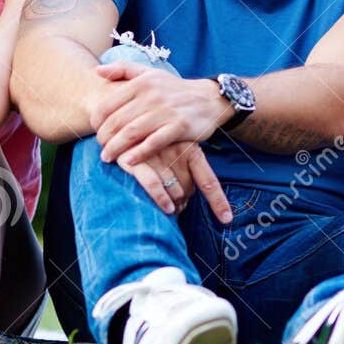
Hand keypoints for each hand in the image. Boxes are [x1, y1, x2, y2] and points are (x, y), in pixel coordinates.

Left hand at [90, 64, 230, 166]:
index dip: (96, 121)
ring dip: (116, 147)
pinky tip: (129, 161)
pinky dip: (140, 153)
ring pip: (132, 132)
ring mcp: (166, 111)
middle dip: (104, 138)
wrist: (209, 99)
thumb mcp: (149, 73)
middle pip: (117, 121)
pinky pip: (155, 142)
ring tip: (107, 157)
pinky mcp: (179, 126)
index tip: (95, 132)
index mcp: (140, 83)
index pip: (108, 105)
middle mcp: (151, 95)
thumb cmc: (173, 89)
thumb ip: (123, 69)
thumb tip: (97, 71)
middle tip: (100, 148)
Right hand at [117, 140, 232, 223]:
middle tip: (173, 203)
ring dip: (171, 203)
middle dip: (182, 201)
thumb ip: (184, 175)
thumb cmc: (148, 148)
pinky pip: (154, 184)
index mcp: (190, 149)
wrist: (116, 123)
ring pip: (173, 190)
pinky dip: (160, 198)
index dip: (218, 202)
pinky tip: (165, 207)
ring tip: (165, 204)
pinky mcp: (136, 158)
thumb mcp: (173, 155)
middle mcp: (175, 150)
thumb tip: (184, 201)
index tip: (227, 219)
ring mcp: (156, 154)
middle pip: (189, 190)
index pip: (208, 181)